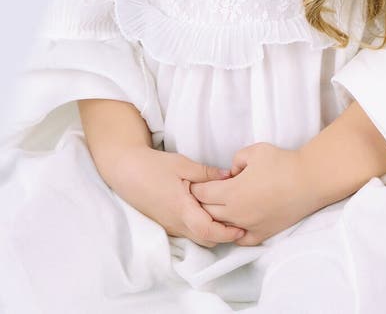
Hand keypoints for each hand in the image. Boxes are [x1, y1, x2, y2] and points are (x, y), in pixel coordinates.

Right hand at [110, 146, 246, 247]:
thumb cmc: (154, 166)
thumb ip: (207, 173)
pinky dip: (201, 227)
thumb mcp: (183, 164)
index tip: (242, 227)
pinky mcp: (166, 224)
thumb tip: (229, 176)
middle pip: (205, 239)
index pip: (208, 231)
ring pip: (196, 237)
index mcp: (181, 209)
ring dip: (212, 231)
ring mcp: (169, 226)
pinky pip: (187, 232)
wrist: (126, 171)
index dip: (227, 233)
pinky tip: (207, 212)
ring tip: (226, 215)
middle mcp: (175, 223)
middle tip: (239, 220)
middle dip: (223, 235)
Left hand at [190, 142, 315, 246]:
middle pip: (207, 212)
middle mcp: (236, 213)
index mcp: (231, 192)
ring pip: (221, 228)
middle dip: (201, 202)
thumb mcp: (253, 151)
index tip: (196, 180)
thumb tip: (231, 173)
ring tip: (217, 206)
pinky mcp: (262, 234)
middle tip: (203, 193)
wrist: (308, 181)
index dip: (196, 186)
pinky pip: (240, 240)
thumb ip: (235, 160)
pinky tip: (235, 222)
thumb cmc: (282, 163)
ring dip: (216, 217)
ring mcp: (249, 226)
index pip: (201, 194)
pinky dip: (233, 233)